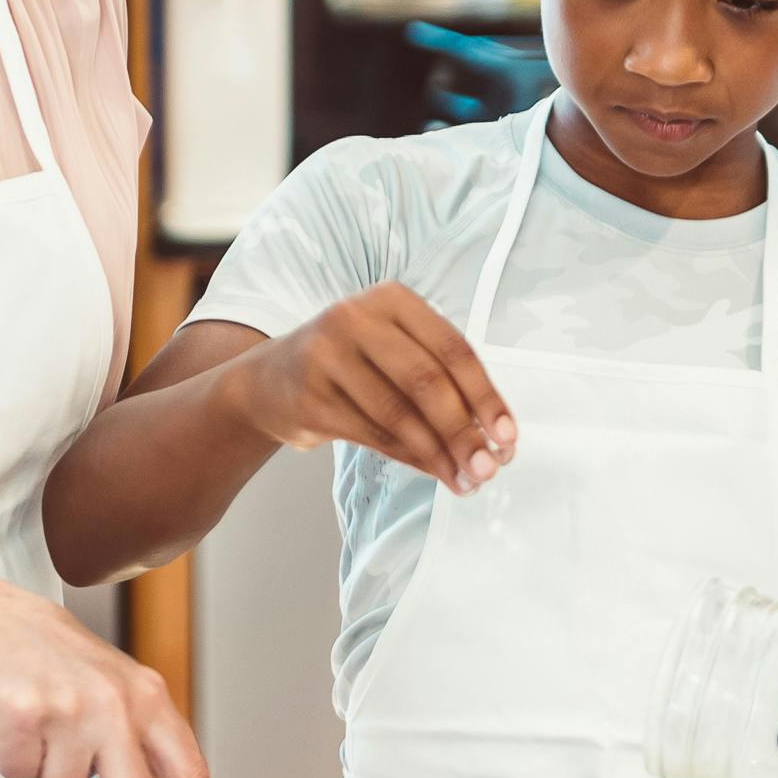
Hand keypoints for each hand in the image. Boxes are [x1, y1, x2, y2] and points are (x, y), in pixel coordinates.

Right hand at [0, 578, 227, 777]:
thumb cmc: (48, 659)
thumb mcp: (111, 688)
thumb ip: (135, 744)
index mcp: (147, 696)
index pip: (189, 772)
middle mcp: (115, 701)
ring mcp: (69, 706)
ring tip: (41, 742)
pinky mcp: (22, 712)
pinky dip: (14, 768)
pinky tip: (14, 731)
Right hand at [231, 285, 515, 490]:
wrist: (269, 380)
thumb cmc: (351, 364)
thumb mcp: (393, 349)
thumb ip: (441, 378)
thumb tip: (494, 437)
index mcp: (391, 298)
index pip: (452, 348)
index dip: (486, 395)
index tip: (508, 435)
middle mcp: (356, 318)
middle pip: (426, 381)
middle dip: (464, 430)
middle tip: (491, 467)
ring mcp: (327, 356)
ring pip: (400, 414)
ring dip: (440, 454)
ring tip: (467, 479)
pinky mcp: (311, 397)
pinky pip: (374, 436)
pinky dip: (412, 459)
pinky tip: (436, 473)